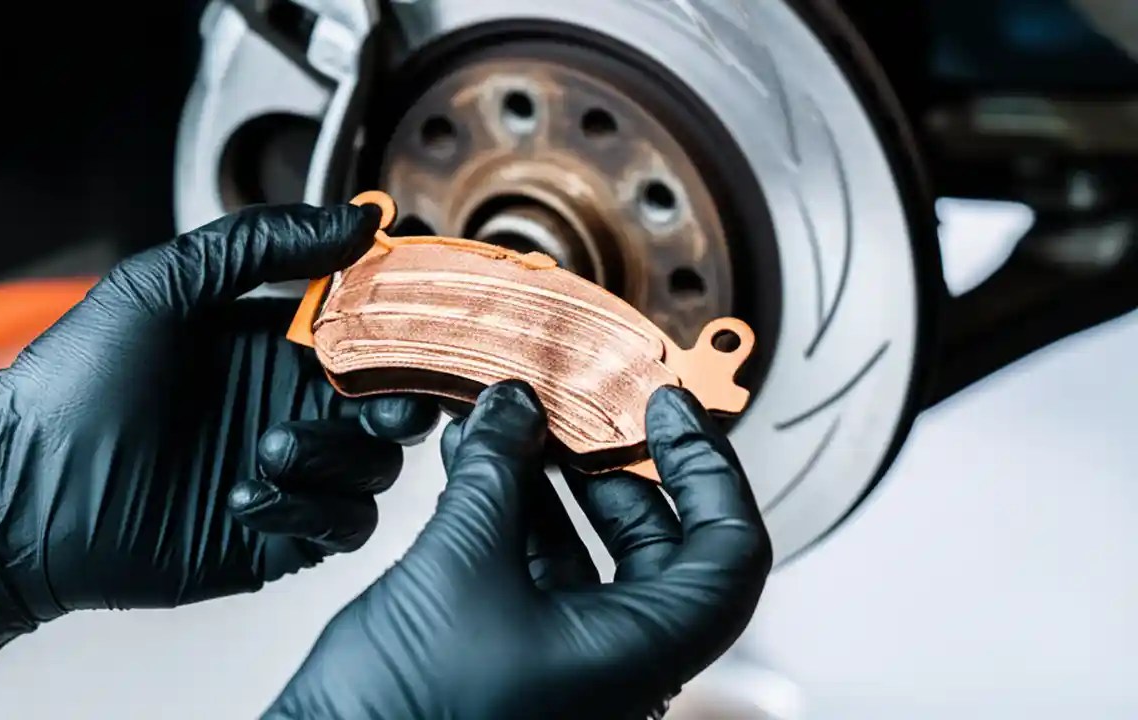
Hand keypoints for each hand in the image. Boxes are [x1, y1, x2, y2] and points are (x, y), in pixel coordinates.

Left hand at [0, 203, 436, 680]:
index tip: (413, 325)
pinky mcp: (277, 538)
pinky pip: (341, 526)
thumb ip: (261, 243)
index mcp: (273, 346)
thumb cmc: (76, 383)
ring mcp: (288, 474)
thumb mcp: (161, 285)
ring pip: (376, 467)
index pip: (369, 333)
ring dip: (337, 455)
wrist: (23, 490)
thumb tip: (356, 218)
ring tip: (266, 447)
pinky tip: (243, 497)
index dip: (400, 329)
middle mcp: (289, 407)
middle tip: (384, 402)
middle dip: (402, 401)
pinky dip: (310, 510)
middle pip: (393, 403)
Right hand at [270, 381, 770, 718]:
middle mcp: (617, 660)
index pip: (728, 551)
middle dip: (613, 467)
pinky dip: (511, 511)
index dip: (709, 469)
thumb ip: (497, 473)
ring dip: (552, 483)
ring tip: (511, 423)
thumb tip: (514, 406)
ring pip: (589, 554)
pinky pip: (535, 570)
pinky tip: (471, 462)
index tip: (668, 409)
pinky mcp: (513, 653)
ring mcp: (565, 660)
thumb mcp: (461, 564)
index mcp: (640, 653)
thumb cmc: (410, 712)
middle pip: (658, 544)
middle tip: (580, 411)